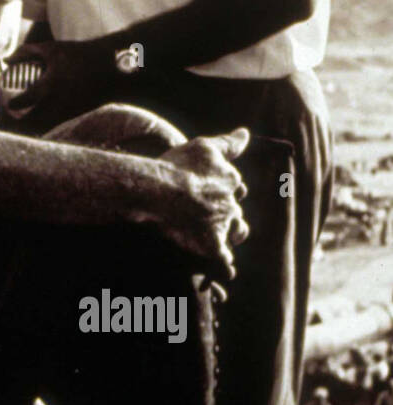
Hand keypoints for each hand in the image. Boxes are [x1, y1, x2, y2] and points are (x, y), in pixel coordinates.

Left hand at [5, 37, 112, 120]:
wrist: (112, 67)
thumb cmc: (80, 54)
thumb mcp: (52, 48)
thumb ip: (27, 52)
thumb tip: (8, 60)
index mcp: (50, 85)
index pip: (26, 100)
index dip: (13, 104)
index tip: (8, 104)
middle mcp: (59, 102)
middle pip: (33, 121)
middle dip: (20, 122)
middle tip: (13, 117)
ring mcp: (70, 111)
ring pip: (46, 125)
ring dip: (34, 124)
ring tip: (26, 120)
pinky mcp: (78, 115)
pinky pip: (58, 123)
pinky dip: (49, 123)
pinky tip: (44, 117)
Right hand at [156, 129, 250, 284]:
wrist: (158, 190)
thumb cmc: (177, 165)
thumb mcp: (204, 147)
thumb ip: (228, 143)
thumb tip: (246, 133)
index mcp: (231, 181)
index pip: (235, 187)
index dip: (222, 189)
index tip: (207, 190)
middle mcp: (230, 204)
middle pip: (234, 211)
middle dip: (225, 213)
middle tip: (205, 214)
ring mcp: (222, 227)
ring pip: (236, 233)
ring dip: (231, 234)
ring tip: (217, 237)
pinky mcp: (211, 248)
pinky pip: (223, 263)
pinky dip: (225, 268)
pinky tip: (224, 272)